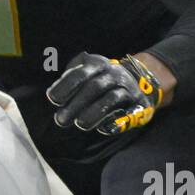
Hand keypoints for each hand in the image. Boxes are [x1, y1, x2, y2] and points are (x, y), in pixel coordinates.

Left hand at [46, 52, 162, 154]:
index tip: (52, 99)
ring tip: (79, 124)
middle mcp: (114, 74)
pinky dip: (116, 122)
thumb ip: (71, 78)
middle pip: (94, 87)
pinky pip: (129, 113)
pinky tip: (103, 129)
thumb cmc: (103, 78)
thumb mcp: (88, 69)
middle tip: (61, 119)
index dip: (66, 85)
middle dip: (76, 104)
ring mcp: (128, 88)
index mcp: (98, 64)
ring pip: (111, 99)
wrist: (141, 80)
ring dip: (93, 113)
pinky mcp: (139, 104)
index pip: (80, 73)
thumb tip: (54, 93)